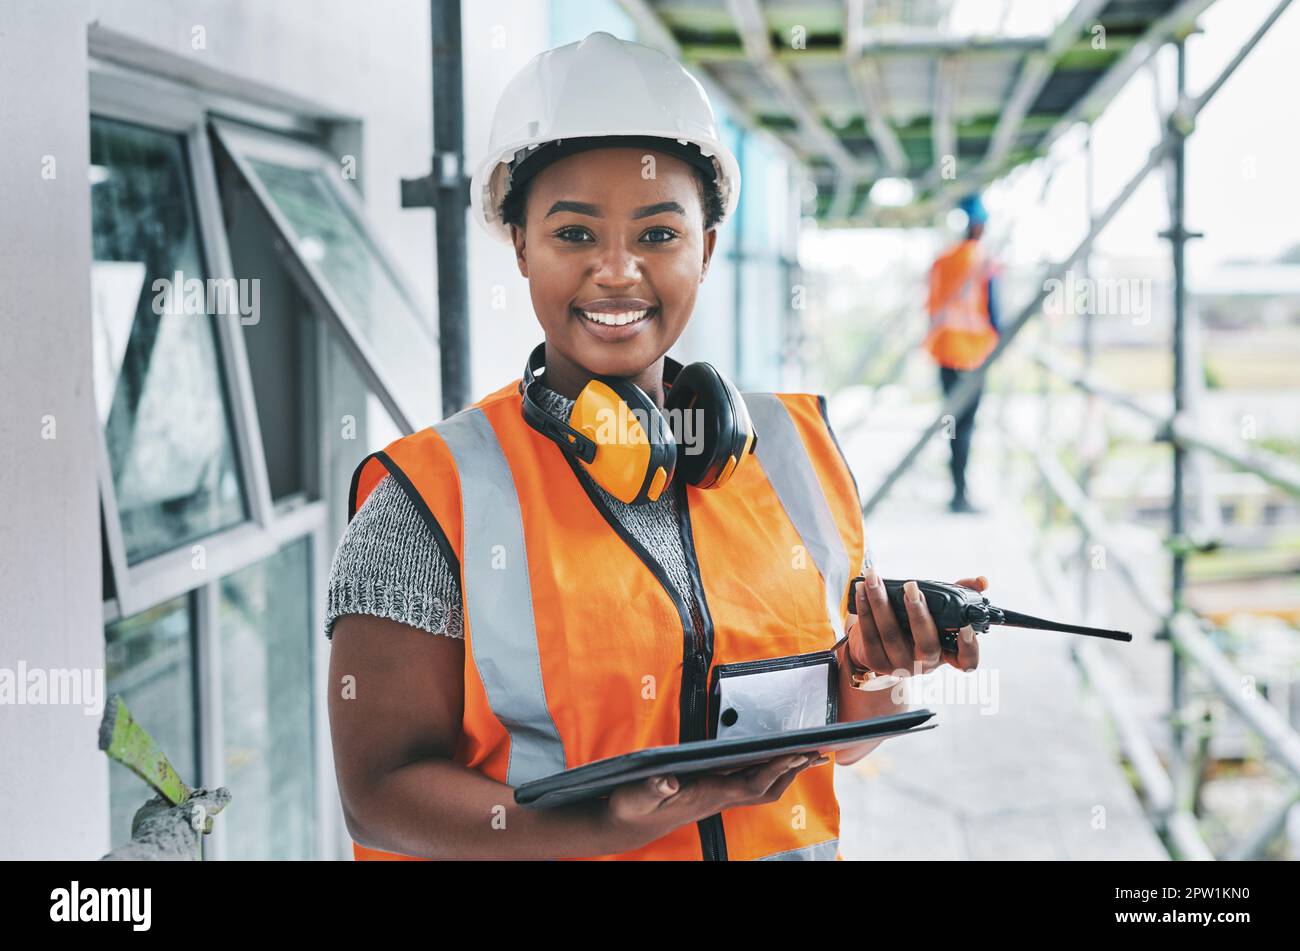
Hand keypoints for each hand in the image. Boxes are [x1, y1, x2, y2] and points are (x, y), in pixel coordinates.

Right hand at [603, 753, 826, 851]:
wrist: (627, 825)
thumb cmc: (631, 809)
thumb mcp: (634, 797)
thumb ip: (651, 788)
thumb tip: (667, 780)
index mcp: (707, 794)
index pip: (750, 783)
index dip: (776, 768)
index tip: (797, 752)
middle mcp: (718, 797)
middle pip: (767, 787)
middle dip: (792, 770)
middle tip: (817, 751)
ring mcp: (717, 795)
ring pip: (762, 786)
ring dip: (785, 771)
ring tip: (806, 755)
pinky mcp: (712, 790)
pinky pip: (749, 781)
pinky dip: (767, 769)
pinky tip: (772, 759)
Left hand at [848, 568, 984, 676]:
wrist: (877, 646)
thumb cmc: (912, 625)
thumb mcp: (936, 614)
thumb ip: (958, 594)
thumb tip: (981, 581)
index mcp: (945, 653)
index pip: (966, 661)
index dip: (969, 647)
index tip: (965, 627)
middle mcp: (925, 664)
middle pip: (926, 644)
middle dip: (918, 613)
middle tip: (911, 587)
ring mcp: (899, 666)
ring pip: (891, 635)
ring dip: (881, 603)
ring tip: (875, 579)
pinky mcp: (875, 661)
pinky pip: (869, 634)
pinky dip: (864, 610)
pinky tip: (861, 591)